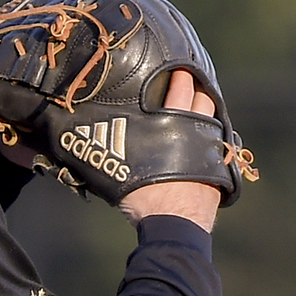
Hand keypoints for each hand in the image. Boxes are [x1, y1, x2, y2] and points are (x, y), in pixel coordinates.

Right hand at [119, 70, 219, 231]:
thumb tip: (75, 136)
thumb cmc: (144, 198)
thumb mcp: (117, 170)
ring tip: (199, 107)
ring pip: (215, 123)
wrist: (174, 227)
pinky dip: (212, 140)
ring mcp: (211, 152)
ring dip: (207, 113)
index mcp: (174, 127)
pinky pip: (219, 147)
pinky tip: (205, 141)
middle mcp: (198, 134)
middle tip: (191, 82)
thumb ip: (106, 150)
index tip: (179, 68)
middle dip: (198, 90)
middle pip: (204, 102)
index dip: (181, 76)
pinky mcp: (219, 170)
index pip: (181, 90)